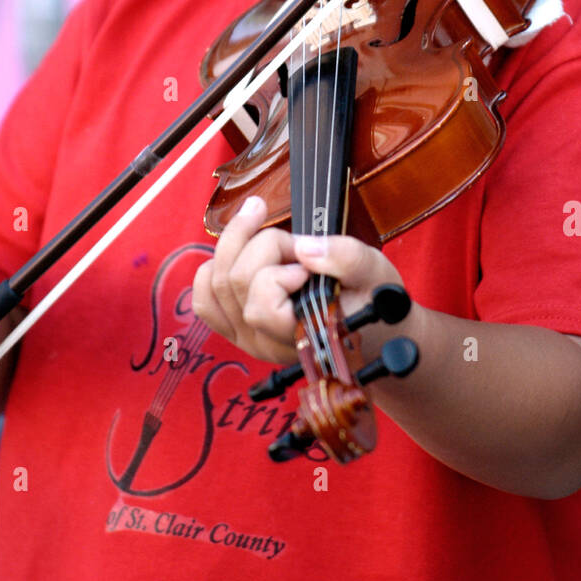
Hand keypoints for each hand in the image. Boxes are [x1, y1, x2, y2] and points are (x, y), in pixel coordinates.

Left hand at [192, 195, 404, 365]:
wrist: (371, 332)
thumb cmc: (373, 302)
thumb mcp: (375, 271)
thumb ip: (344, 257)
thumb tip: (304, 247)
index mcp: (300, 335)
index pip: (260, 304)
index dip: (277, 271)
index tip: (306, 262)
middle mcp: (266, 343)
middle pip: (234, 282)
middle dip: (263, 245)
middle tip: (295, 244)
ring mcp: (246, 338)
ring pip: (215, 282)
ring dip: (238, 245)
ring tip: (272, 236)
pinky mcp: (235, 328)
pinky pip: (204, 297)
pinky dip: (215, 266)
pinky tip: (241, 249)